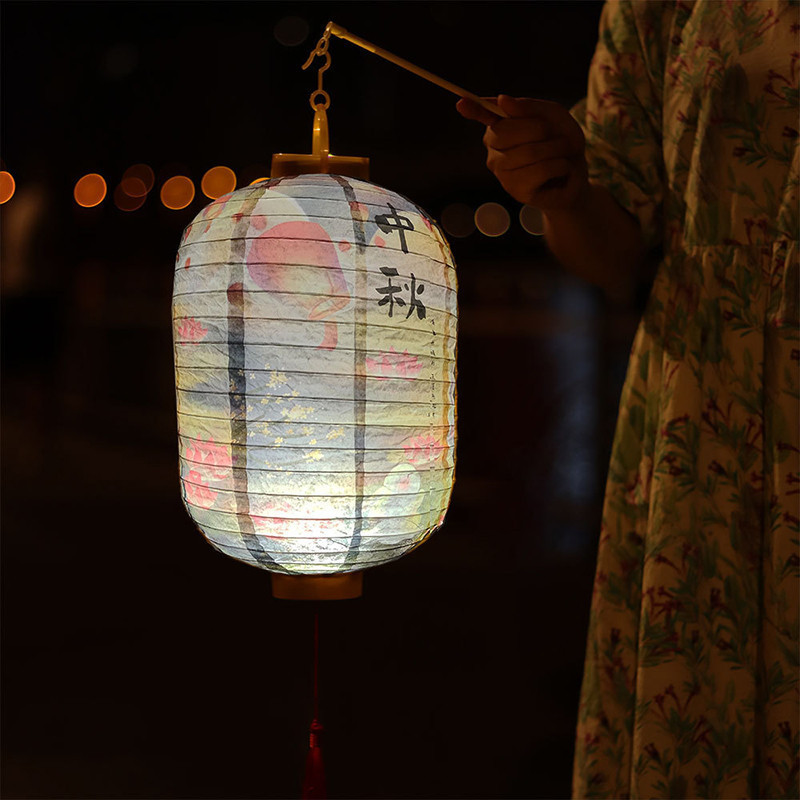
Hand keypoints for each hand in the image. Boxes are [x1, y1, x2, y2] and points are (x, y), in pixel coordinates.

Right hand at [456, 94, 588, 211]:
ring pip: (528, 152)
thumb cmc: (561, 143)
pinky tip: (560, 169)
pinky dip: (559, 165)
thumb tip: (501, 100)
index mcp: (500, 127)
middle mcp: (494, 150)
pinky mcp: (515, 189)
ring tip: (562, 154)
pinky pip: (538, 170)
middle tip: (556, 136)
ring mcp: (502, 172)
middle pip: (506, 132)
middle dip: (540, 129)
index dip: (474, 109)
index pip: (485, 115)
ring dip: (556, 149)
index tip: (461, 103)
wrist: (576, 176)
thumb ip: (528, 107)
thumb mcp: (552, 116)